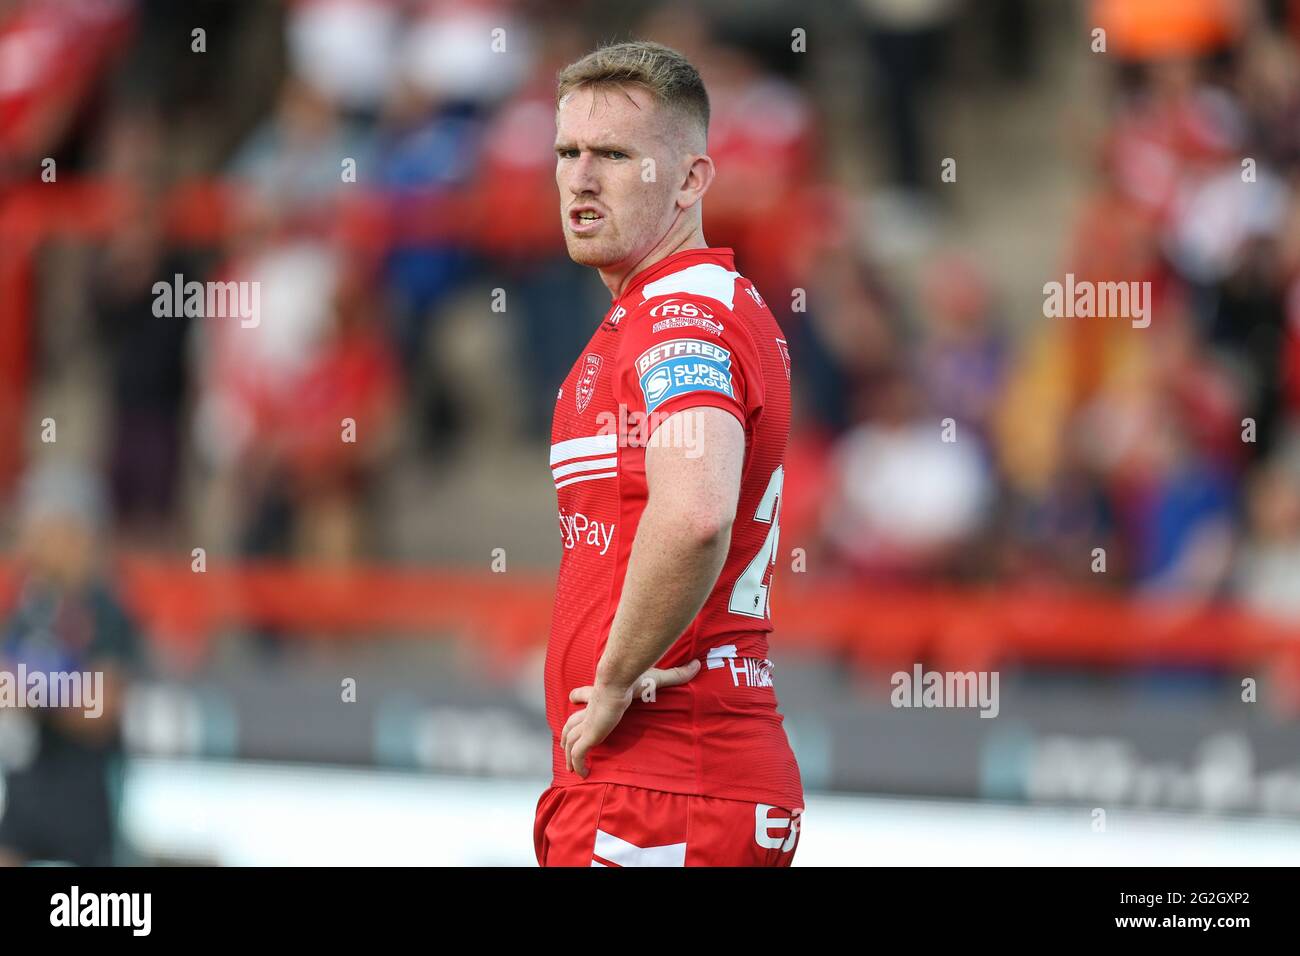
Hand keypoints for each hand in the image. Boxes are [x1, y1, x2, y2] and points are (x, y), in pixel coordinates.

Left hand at [561, 660, 700, 776]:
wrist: (620, 676)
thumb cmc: (635, 676)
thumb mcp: (657, 677)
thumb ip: (677, 674)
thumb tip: (697, 664)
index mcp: (601, 694)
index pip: (585, 694)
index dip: (579, 696)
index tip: (573, 697)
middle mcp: (591, 710)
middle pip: (572, 721)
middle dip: (567, 732)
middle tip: (564, 743)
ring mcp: (589, 723)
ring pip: (570, 739)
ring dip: (568, 753)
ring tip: (571, 767)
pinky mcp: (590, 734)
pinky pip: (579, 753)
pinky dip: (578, 763)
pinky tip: (581, 774)